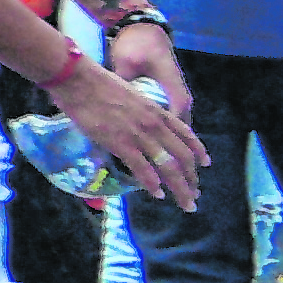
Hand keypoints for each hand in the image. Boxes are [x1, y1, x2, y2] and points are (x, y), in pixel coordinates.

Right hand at [53, 41, 212, 204]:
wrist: (78, 79)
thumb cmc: (96, 82)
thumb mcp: (129, 95)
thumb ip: (138, 111)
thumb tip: (134, 122)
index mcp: (156, 111)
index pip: (186, 134)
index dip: (198, 151)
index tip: (205, 164)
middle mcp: (154, 125)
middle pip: (183, 157)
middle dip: (192, 179)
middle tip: (194, 195)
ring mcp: (139, 135)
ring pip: (169, 168)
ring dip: (180, 189)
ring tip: (186, 204)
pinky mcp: (121, 143)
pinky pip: (143, 169)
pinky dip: (152, 184)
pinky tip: (157, 194)